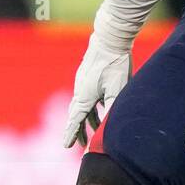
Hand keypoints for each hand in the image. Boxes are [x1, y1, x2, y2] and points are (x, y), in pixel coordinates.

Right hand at [63, 34, 132, 148]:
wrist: (110, 39)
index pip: (75, 121)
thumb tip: (109, 126)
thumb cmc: (115, 64)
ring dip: (88, 119)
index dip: (71, 134)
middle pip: (77, 115)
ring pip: (84, 106)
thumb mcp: (117, 90)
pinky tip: (102, 109)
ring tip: (96, 130)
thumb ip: (112, 108)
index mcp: (84, 97)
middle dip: (80, 130)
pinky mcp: (89, 76)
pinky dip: (92, 107)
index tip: (66, 146)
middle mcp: (80, 91)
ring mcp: (84, 83)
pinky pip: (88, 97)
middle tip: (83, 144)